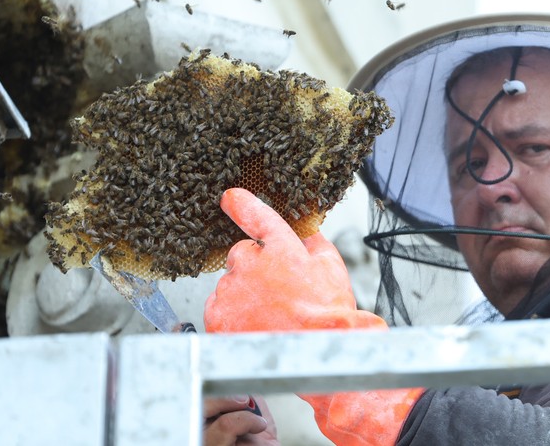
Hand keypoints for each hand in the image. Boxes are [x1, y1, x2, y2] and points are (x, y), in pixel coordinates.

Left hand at [205, 188, 422, 445]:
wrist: (314, 353)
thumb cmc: (328, 314)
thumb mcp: (331, 267)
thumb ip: (313, 242)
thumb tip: (305, 231)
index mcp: (280, 247)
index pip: (256, 215)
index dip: (242, 203)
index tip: (230, 197)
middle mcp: (250, 263)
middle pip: (242, 254)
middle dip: (255, 267)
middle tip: (276, 290)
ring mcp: (232, 290)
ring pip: (231, 283)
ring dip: (245, 293)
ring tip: (269, 314)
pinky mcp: (218, 315)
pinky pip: (220, 306)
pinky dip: (232, 314)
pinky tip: (255, 324)